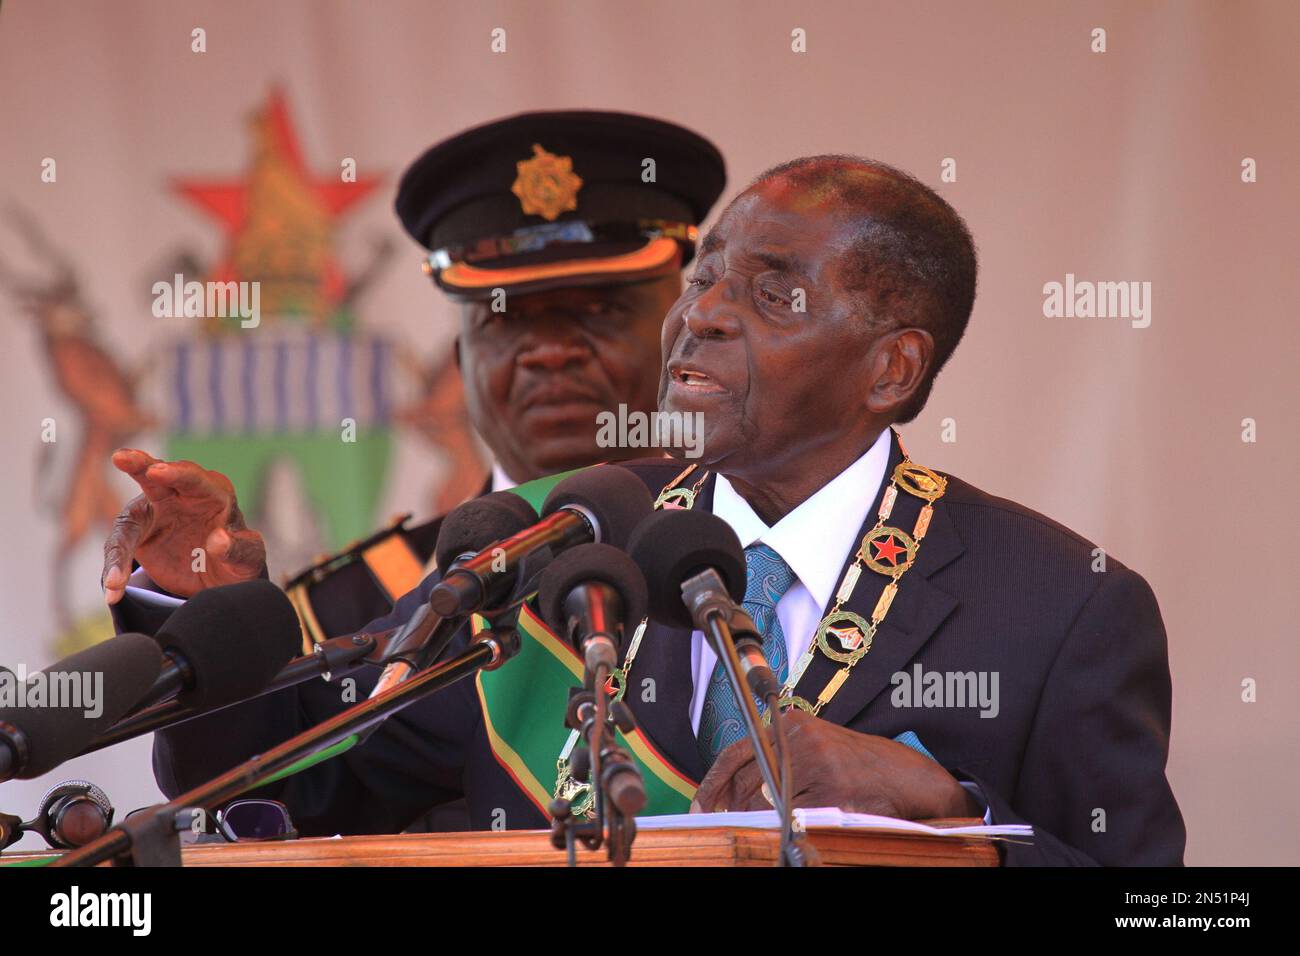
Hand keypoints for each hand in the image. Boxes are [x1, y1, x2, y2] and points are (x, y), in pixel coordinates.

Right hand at [101, 449, 266, 602]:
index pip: (194, 478)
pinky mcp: (139, 533)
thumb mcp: (248, 557)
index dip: (176, 473)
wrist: (221, 579)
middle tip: (121, 457)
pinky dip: (116, 569)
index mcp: (213, 493)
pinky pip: (122, 548)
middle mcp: (181, 495)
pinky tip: (113, 590)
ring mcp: (156, 511)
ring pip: (131, 517)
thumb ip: (238, 549)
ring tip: (115, 581)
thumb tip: (219, 539)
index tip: (157, 471)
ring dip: (119, 548)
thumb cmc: (239, 559)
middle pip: (157, 477)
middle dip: (140, 465)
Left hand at [692, 709, 979, 819]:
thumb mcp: (814, 745)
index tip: (700, 805)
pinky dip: (790, 825)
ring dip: (762, 819)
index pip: (735, 752)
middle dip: (733, 808)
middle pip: (745, 782)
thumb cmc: (856, 763)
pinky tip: (796, 825)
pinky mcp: (830, 793)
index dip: (712, 782)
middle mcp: (800, 739)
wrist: (905, 776)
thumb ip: (777, 756)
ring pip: (767, 802)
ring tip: (771, 823)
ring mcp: (816, 766)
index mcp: (791, 724)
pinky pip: (794, 816)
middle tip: (728, 824)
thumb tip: (733, 791)